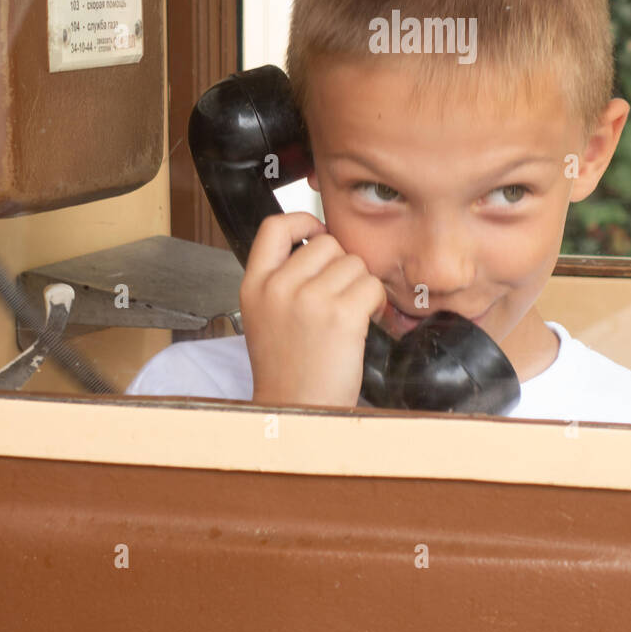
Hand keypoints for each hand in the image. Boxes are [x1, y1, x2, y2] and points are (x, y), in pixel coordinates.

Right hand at [239, 212, 385, 407]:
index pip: (274, 226)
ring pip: (354, 263)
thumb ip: (283, 278)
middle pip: (327, 243)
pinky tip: (364, 322)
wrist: (296, 411)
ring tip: (349, 314)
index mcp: (254, 284)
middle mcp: (278, 287)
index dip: (303, 221)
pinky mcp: (340, 315)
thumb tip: (322, 241)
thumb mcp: (265, 315)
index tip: (317, 232)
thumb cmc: (288, 368)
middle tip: (339, 296)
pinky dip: (376, 303)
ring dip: (360, 286)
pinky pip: (372, 285)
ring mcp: (308, 300)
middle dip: (341, 266)